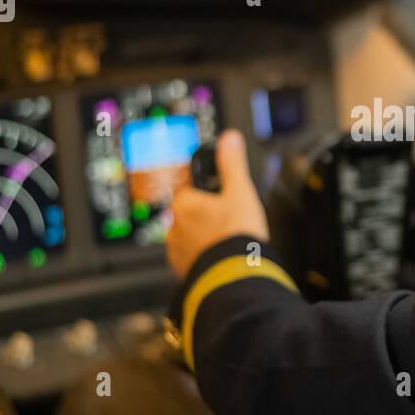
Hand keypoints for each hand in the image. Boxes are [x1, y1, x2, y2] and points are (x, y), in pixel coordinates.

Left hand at [167, 129, 269, 278]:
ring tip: (229, 242)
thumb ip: (232, 164)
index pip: (190, 189)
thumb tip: (229, 138)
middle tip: (231, 222)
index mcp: (183, 203)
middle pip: (191, 214)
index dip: (209, 193)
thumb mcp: (240, 191)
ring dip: (204, 237)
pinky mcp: (183, 271)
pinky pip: (192, 258)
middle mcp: (174, 226)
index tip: (223, 199)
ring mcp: (176, 251)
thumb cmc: (237, 234)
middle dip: (207, 216)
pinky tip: (223, 257)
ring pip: (190, 237)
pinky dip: (205, 256)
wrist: (236, 277)